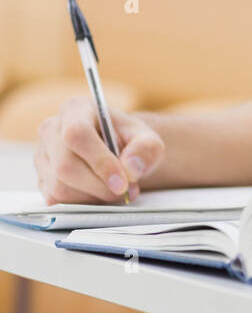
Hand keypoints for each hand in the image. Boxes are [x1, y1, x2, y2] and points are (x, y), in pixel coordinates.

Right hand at [35, 96, 165, 203]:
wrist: (120, 154)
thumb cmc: (131, 143)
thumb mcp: (148, 140)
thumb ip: (146, 149)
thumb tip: (130, 168)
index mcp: (75, 109)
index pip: (76, 134)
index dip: (99, 161)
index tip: (122, 182)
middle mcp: (51, 130)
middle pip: (66, 166)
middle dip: (99, 186)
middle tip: (125, 191)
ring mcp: (42, 156)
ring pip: (60, 187)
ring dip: (93, 196)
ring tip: (117, 191)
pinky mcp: (42, 180)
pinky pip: (57, 200)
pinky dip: (83, 203)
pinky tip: (100, 194)